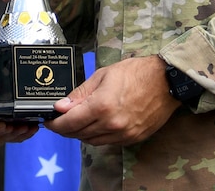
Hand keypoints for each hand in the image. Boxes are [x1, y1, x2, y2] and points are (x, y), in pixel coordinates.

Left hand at [44, 56, 178, 146]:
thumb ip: (80, 93)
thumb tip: (61, 106)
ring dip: (80, 133)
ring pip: (92, 141)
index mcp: (101, 106)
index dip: (55, 124)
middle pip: (78, 134)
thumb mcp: (103, 76)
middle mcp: (111, 124)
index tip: (48, 120)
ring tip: (76, 122)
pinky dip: (97, 136)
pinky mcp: (133, 138)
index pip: (69, 123)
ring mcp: (123, 134)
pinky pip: (108, 142)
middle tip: (58, 121)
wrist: (166, 81)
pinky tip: (95, 125)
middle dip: (65, 129)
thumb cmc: (135, 73)